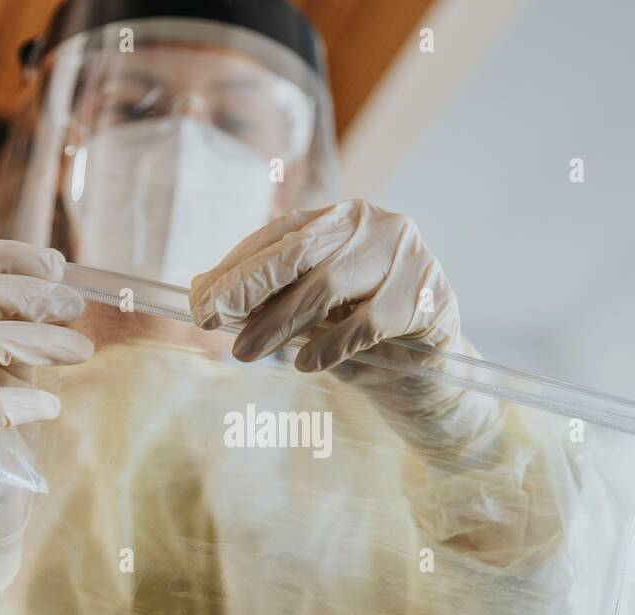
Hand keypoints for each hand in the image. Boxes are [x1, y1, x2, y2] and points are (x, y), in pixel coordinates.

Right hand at [0, 240, 91, 606]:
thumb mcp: (7, 364)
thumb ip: (17, 322)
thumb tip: (57, 273)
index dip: (6, 256)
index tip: (56, 264)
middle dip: (30, 294)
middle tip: (77, 309)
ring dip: (42, 342)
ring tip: (80, 352)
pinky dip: (31, 400)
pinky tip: (48, 408)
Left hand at [188, 200, 489, 448]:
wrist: (435, 375)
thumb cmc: (366, 340)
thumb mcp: (316, 314)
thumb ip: (274, 298)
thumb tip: (205, 295)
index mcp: (342, 219)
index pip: (279, 234)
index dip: (235, 265)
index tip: (199, 298)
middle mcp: (374, 225)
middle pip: (297, 252)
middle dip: (246, 287)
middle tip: (209, 319)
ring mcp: (405, 255)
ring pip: (327, 285)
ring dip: (278, 322)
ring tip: (246, 351)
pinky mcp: (428, 293)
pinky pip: (367, 320)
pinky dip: (330, 344)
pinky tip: (308, 362)